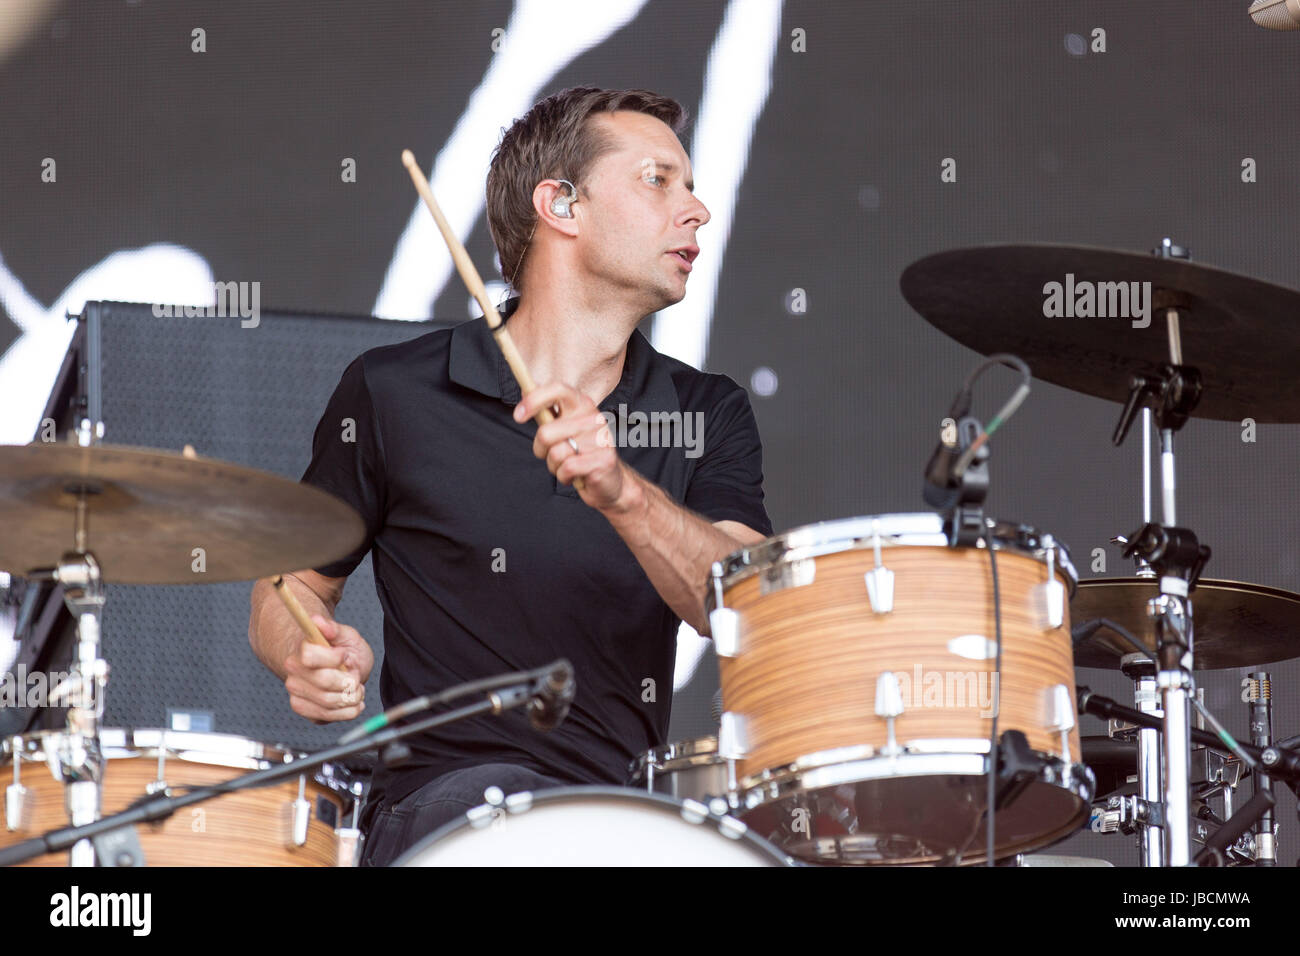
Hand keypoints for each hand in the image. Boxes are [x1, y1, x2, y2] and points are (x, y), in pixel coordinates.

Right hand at [282, 615, 373, 723]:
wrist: (332, 669)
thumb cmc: (339, 649)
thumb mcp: (344, 635)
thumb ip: (333, 628)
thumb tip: (317, 620)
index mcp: (300, 652)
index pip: (310, 657)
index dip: (334, 657)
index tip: (344, 654)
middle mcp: (294, 675)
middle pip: (324, 682)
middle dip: (348, 679)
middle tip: (355, 675)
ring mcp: (298, 694)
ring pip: (328, 703)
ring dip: (351, 696)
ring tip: (356, 688)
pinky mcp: (307, 711)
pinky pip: (328, 717)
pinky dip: (348, 711)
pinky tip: (352, 701)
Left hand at [513, 382, 628, 510]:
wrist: (609, 481)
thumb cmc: (581, 453)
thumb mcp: (563, 429)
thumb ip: (547, 413)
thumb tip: (525, 391)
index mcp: (582, 404)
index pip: (558, 390)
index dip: (534, 399)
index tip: (518, 416)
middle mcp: (593, 417)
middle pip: (546, 432)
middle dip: (540, 449)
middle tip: (550, 454)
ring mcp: (600, 438)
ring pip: (556, 453)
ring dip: (554, 466)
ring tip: (567, 465)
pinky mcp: (603, 459)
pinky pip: (567, 468)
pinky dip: (564, 476)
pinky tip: (575, 475)